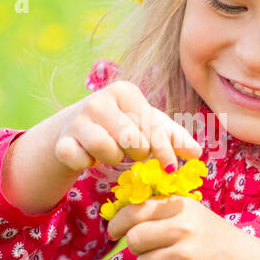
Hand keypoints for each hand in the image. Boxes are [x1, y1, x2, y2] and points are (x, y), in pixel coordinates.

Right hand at [54, 81, 201, 173]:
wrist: (76, 129)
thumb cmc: (121, 124)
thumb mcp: (149, 126)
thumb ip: (174, 137)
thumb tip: (198, 153)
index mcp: (124, 91)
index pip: (150, 126)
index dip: (163, 150)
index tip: (171, 168)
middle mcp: (99, 100)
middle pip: (131, 140)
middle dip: (136, 152)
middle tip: (131, 151)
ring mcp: (77, 120)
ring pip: (106, 150)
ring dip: (112, 158)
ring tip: (110, 151)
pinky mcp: (62, 141)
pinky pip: (79, 160)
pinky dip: (86, 164)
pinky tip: (88, 157)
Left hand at [105, 195, 249, 259]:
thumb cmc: (208, 235)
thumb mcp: (189, 212)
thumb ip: (158, 210)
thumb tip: (117, 219)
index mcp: (181, 207)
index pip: (135, 211)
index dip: (118, 223)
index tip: (113, 232)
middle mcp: (183, 229)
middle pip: (134, 240)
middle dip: (138, 248)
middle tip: (153, 249)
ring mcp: (184, 256)